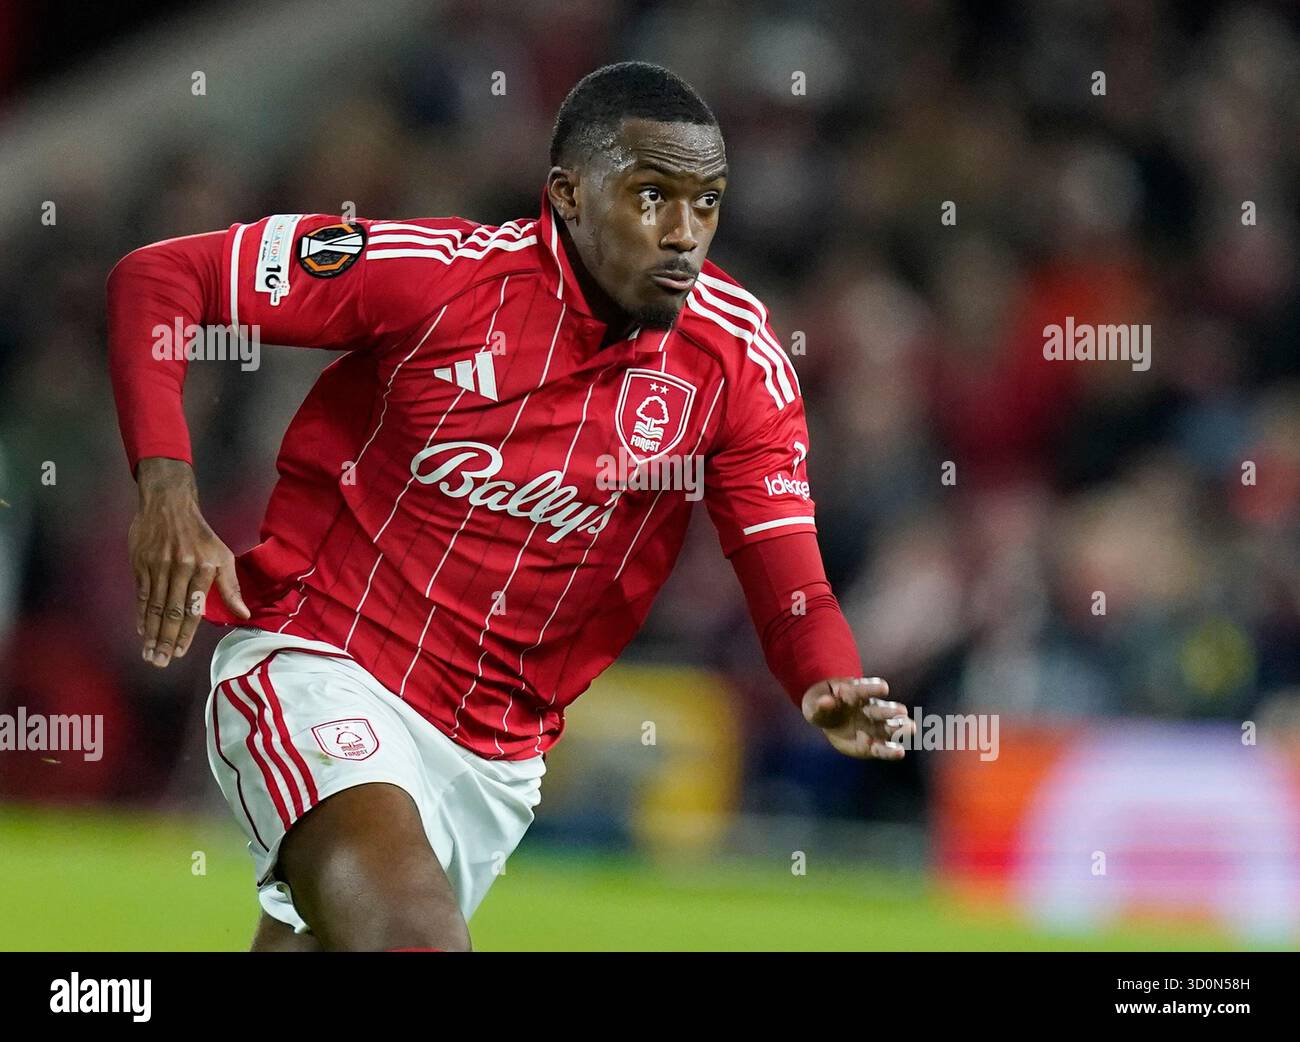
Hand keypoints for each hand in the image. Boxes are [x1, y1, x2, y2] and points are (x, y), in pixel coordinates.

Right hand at [129, 457, 248, 666]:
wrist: (169, 504)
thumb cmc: (201, 535)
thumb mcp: (223, 556)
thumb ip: (231, 588)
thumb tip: (244, 614)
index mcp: (202, 568)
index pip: (192, 608)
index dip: (185, 633)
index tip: (180, 653)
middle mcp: (179, 568)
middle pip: (170, 612)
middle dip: (164, 640)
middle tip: (160, 662)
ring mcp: (157, 566)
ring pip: (153, 606)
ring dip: (150, 632)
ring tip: (149, 653)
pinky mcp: (141, 563)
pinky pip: (141, 594)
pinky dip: (141, 614)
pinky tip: (141, 629)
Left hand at [801, 676, 914, 759]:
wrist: (829, 719)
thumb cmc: (821, 707)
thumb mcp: (814, 705)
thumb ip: (820, 704)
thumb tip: (826, 701)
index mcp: (853, 693)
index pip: (863, 690)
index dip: (872, 688)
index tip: (884, 688)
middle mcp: (868, 708)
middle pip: (880, 709)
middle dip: (889, 711)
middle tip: (902, 711)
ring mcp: (873, 726)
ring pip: (888, 726)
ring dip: (899, 727)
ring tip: (910, 728)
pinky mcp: (873, 744)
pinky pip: (882, 747)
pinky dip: (890, 750)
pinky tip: (900, 752)